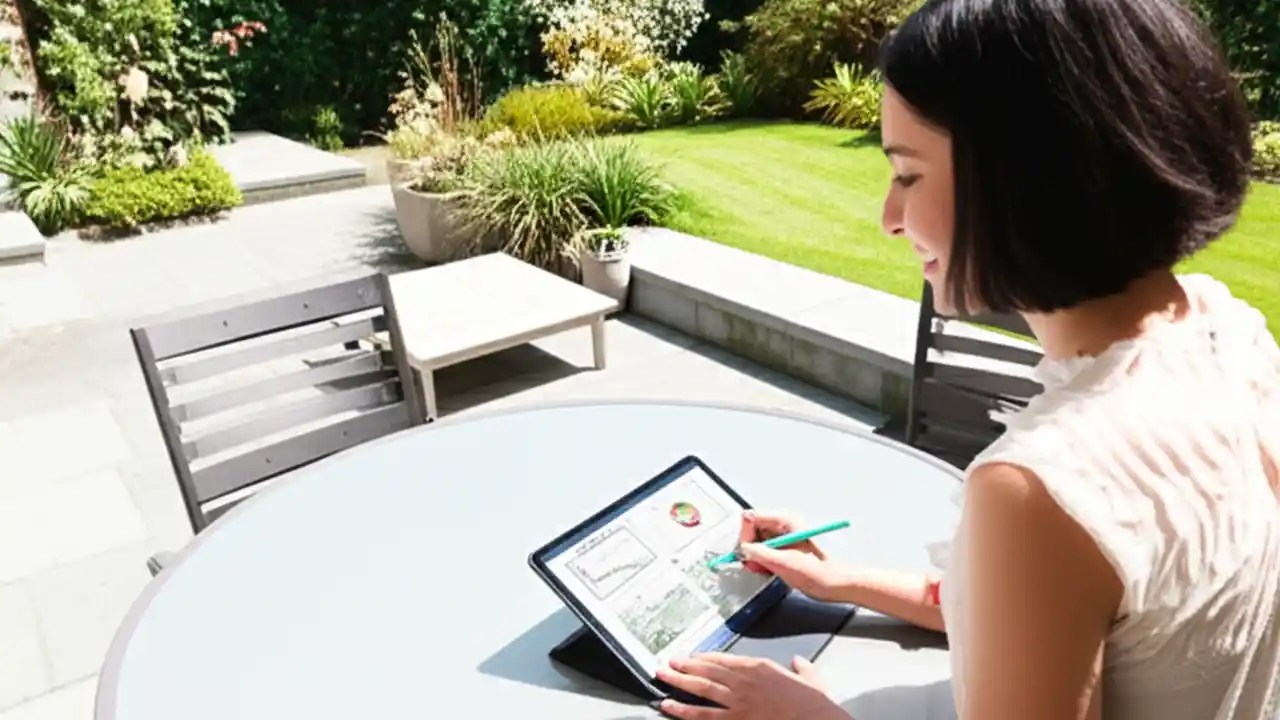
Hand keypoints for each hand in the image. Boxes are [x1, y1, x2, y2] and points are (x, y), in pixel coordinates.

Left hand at [654, 652, 847, 719]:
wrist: (814, 719)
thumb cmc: (813, 704)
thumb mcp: (811, 678)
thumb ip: (802, 668)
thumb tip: (799, 662)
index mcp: (759, 667)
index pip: (724, 658)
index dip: (704, 656)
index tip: (692, 655)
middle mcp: (743, 681)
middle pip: (707, 670)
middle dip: (685, 665)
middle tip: (669, 661)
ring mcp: (737, 702)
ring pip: (701, 689)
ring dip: (678, 681)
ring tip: (662, 676)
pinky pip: (704, 715)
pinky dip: (684, 710)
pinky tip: (669, 706)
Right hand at [738, 510, 846, 601]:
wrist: (834, 583)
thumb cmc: (818, 571)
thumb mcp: (784, 562)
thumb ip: (760, 553)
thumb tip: (742, 549)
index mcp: (785, 521)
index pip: (750, 518)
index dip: (745, 536)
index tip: (747, 552)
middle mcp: (783, 525)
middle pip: (751, 529)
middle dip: (749, 548)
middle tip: (754, 564)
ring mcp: (783, 537)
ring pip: (756, 542)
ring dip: (755, 557)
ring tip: (764, 568)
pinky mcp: (783, 549)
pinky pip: (763, 551)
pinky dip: (761, 561)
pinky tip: (769, 570)